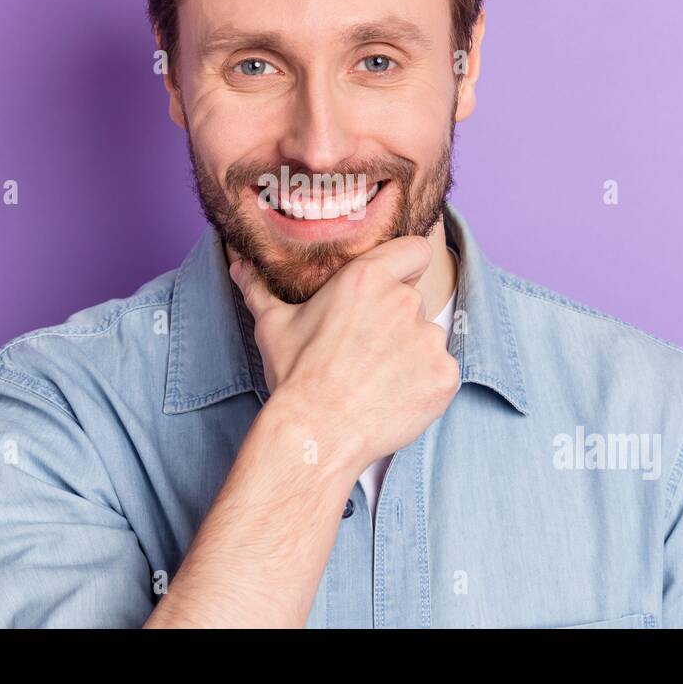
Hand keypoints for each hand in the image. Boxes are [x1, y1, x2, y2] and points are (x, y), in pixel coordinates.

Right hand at [228, 236, 460, 471]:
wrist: (316, 432)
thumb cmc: (294, 375)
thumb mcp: (272, 325)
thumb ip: (260, 288)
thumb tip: (237, 265)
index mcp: (368, 278)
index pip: (415, 251)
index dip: (406, 266)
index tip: (391, 286)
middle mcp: (404, 301)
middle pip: (413, 302)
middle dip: (394, 323)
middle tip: (364, 353)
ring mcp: (429, 340)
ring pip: (427, 340)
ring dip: (410, 355)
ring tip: (376, 381)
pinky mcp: (445, 376)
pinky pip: (441, 373)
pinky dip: (424, 386)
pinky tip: (393, 399)